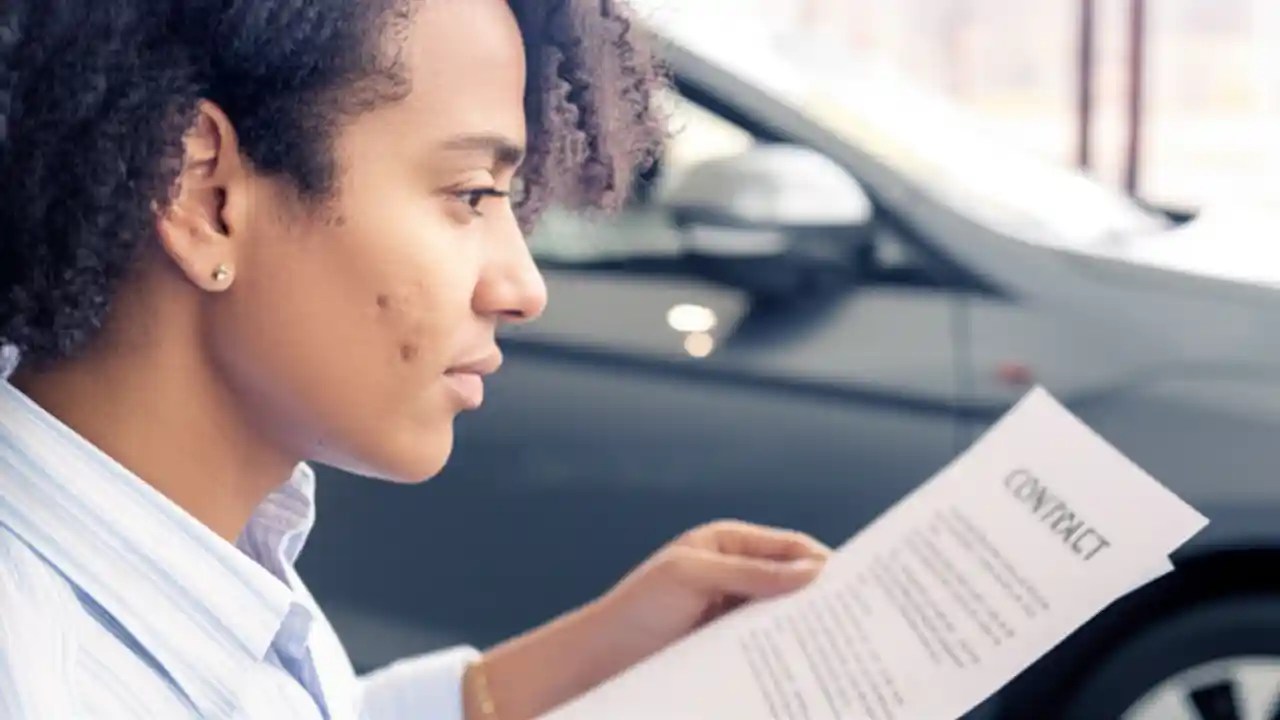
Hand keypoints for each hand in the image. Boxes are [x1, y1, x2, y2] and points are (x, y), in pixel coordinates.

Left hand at [470, 521, 829, 719]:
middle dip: (826, 600)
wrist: (596, 666)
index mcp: (727, 545)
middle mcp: (735, 576)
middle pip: (795, 584)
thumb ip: (751, 573)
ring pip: (785, 619)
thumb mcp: (691, 578)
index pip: (792, 548)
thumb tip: (815, 572)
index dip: (827, 562)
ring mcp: (732, 616)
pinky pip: (768, 649)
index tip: (865, 585)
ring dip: (810, 633)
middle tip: (870, 623)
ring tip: (850, 653)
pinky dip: (789, 656)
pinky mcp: (727, 651)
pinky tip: (810, 672)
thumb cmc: (634, 611)